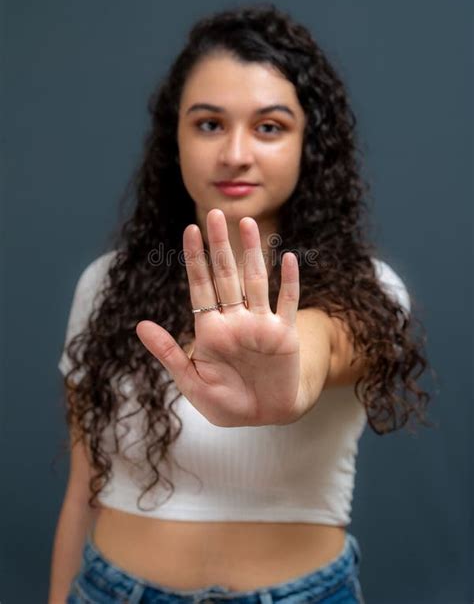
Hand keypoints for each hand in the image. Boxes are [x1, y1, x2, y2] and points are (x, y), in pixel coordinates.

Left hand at [136, 208, 300, 426]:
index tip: (190, 230)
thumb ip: (169, 353)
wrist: (266, 418)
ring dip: (254, 253)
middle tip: (216, 213)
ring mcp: (261, 325)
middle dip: (221, 245)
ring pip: (256, 281)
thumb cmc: (227, 404)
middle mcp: (236, 320)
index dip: (196, 259)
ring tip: (249, 224)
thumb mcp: (192, 383)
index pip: (200, 287)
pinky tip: (289, 258)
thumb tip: (140, 325)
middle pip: (227, 275)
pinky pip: (288, 303)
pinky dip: (289, 282)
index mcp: (210, 330)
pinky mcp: (285, 334)